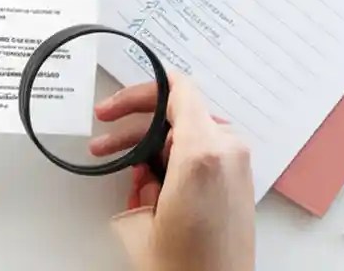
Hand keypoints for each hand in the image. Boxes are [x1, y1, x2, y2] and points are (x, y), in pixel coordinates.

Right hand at [92, 73, 254, 270]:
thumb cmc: (187, 268)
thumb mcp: (142, 219)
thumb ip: (141, 177)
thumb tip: (146, 170)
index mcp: (202, 152)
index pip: (178, 91)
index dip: (141, 91)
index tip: (115, 105)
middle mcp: (226, 152)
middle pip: (177, 114)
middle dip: (135, 127)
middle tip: (104, 133)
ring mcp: (236, 166)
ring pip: (186, 136)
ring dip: (150, 148)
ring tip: (117, 167)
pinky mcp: (238, 182)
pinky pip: (200, 155)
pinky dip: (173, 162)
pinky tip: (147, 186)